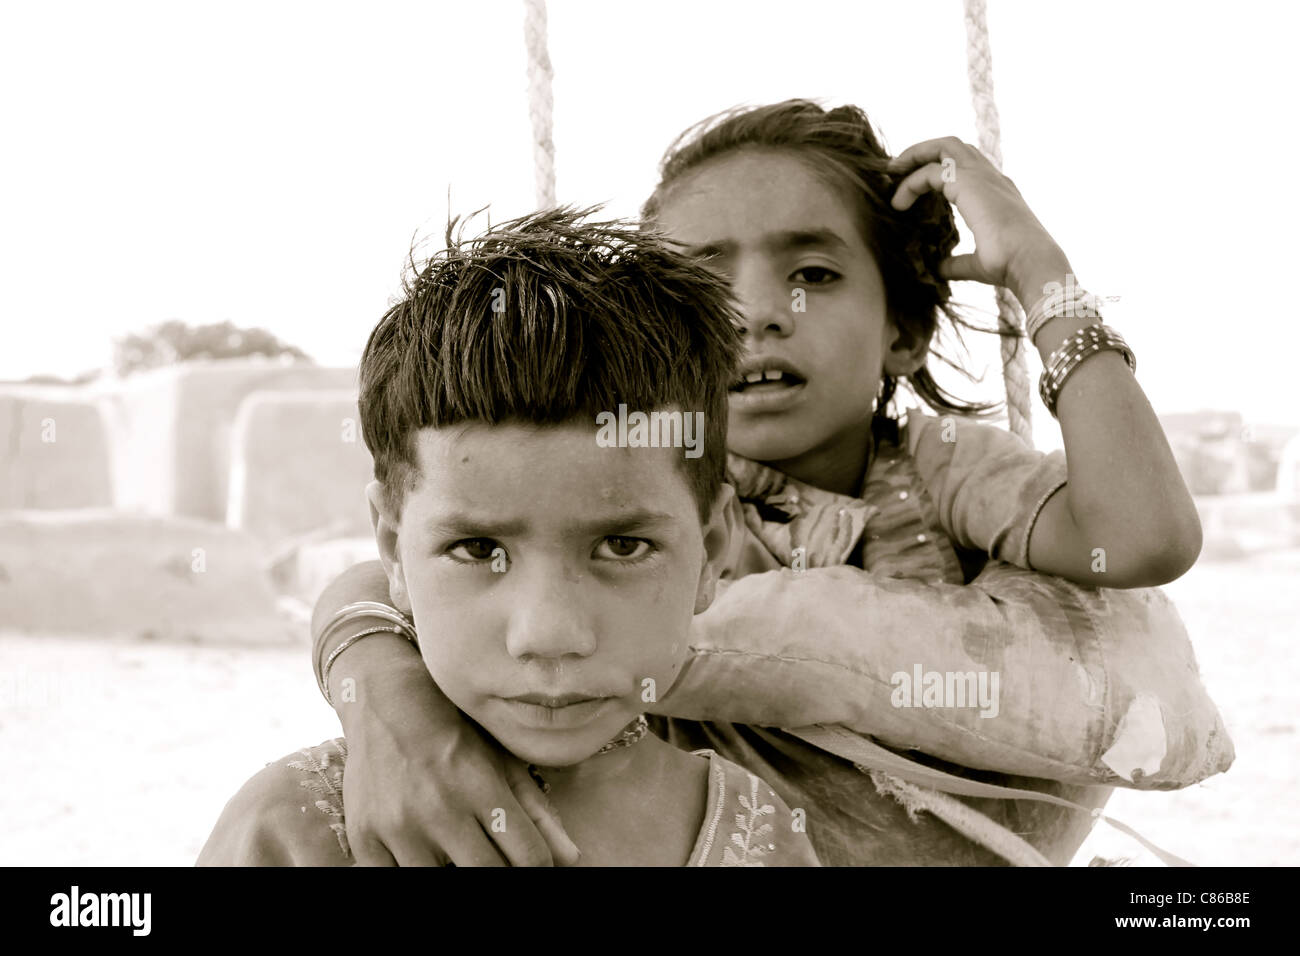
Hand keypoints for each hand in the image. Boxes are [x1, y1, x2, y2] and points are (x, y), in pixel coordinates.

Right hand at [341, 666, 581, 866]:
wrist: (384, 701)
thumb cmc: (453, 730)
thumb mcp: (500, 759)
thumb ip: (537, 810)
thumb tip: (572, 859)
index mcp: (481, 786)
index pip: (529, 857)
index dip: (536, 866)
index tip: (529, 860)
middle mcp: (440, 809)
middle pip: (487, 875)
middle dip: (498, 870)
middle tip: (490, 853)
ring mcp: (398, 826)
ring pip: (438, 884)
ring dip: (451, 870)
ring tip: (454, 848)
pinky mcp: (363, 837)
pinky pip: (392, 881)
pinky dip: (412, 872)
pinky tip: (422, 851)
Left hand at [888, 137, 1067, 301]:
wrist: (1029, 263)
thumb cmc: (1010, 265)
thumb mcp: (978, 264)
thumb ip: (957, 263)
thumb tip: (939, 270)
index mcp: (997, 192)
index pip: (964, 166)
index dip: (936, 170)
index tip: (911, 187)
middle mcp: (991, 178)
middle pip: (953, 146)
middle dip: (923, 152)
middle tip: (896, 170)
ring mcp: (982, 176)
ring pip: (944, 146)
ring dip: (915, 156)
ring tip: (892, 173)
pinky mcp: (969, 183)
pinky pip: (930, 172)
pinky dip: (910, 183)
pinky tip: (898, 203)